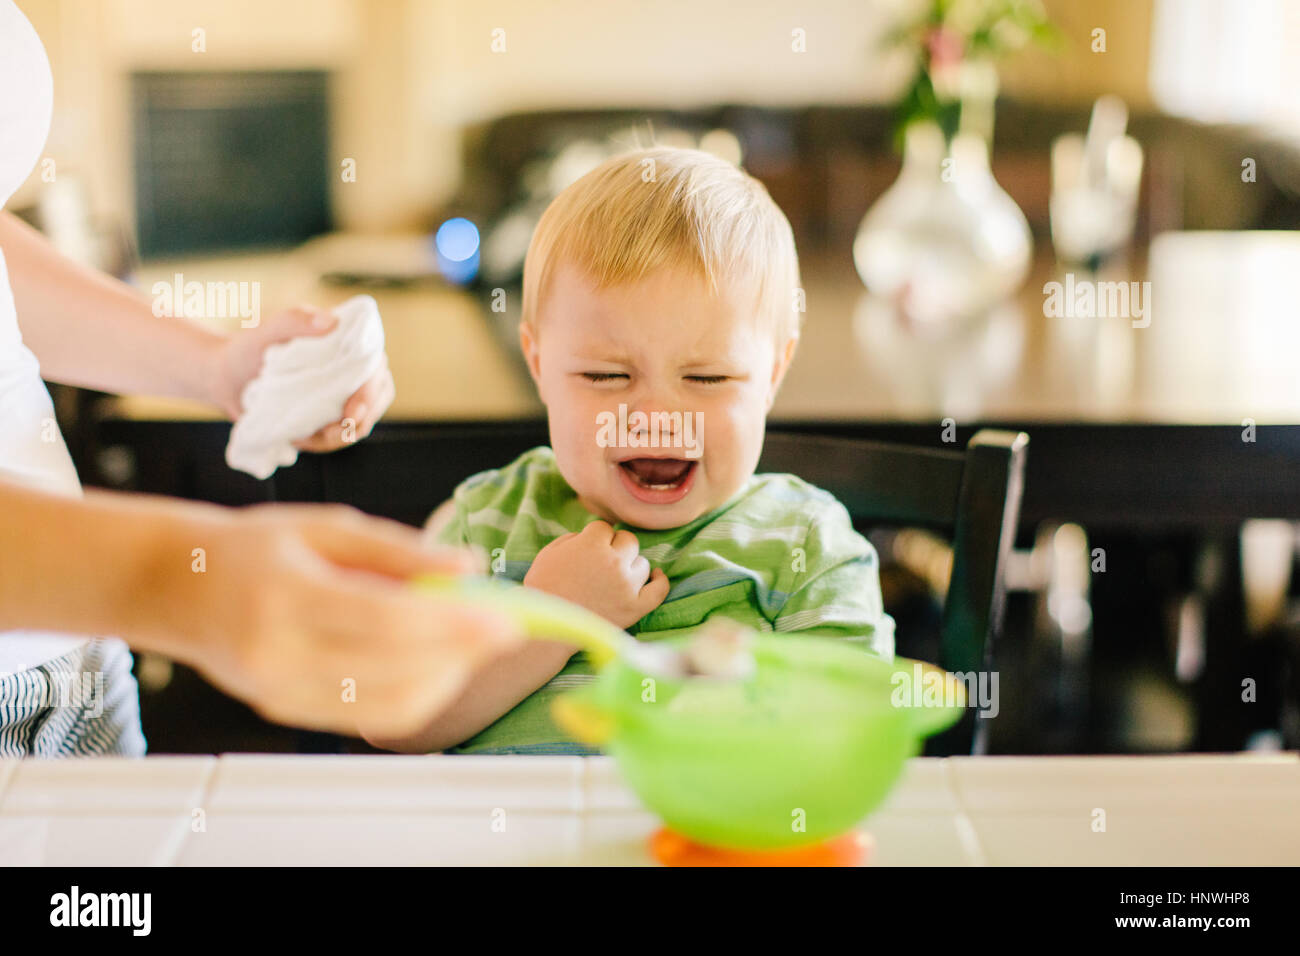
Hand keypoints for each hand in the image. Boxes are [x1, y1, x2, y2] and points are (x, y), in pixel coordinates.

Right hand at [152, 503, 520, 737]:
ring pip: (389, 706)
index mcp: (285, 596)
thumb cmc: (255, 547)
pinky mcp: (287, 712)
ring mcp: (279, 693)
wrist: (177, 587)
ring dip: (447, 677)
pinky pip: (369, 716)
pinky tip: (436, 661)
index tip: (506, 617)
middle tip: (505, 628)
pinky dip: (416, 692)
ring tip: (472, 641)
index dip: (454, 624)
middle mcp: (278, 655)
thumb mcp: (325, 526)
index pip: (386, 622)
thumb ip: (398, 549)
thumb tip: (469, 565)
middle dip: (463, 653)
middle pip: (395, 670)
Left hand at [209, 304, 395, 450]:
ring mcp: (344, 394)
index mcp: (347, 342)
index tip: (352, 414)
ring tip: (306, 438)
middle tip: (328, 434)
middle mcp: (352, 368)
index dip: (370, 393)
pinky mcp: (330, 415)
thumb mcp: (265, 331)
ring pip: (362, 422)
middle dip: (359, 422)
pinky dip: (324, 442)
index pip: (375, 368)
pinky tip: (299, 438)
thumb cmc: (246, 349)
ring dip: (339, 436)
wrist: (227, 378)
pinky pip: (341, 435)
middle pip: (377, 398)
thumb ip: (294, 320)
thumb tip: (331, 322)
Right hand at [523, 520, 668, 628]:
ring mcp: (627, 585)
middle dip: (615, 548)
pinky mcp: (635, 608)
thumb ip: (574, 538)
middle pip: (628, 541)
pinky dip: (660, 581)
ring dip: (631, 566)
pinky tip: (656, 576)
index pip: (604, 528)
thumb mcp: (549, 553)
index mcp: (591, 544)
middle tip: (601, 563)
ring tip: (615, 577)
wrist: (546, 629)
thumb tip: (596, 535)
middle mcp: (613, 561)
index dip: (595, 538)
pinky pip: (659, 590)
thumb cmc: (543, 589)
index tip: (587, 551)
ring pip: (643, 563)